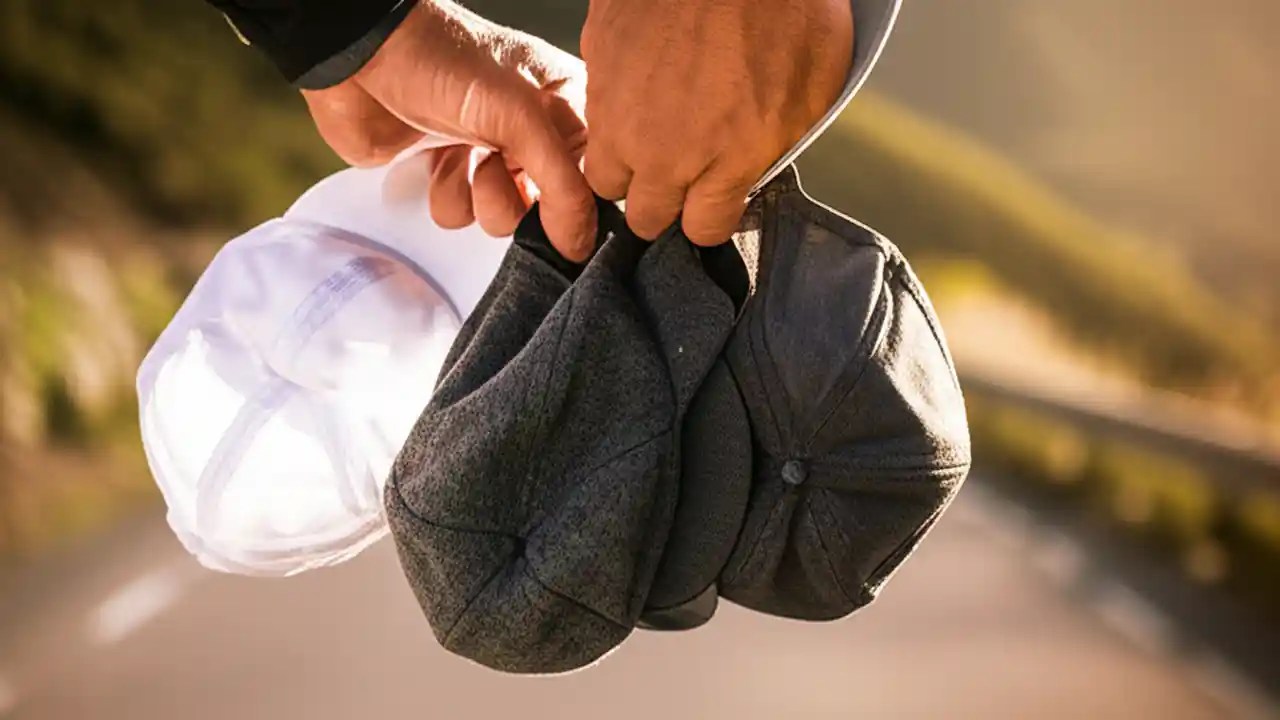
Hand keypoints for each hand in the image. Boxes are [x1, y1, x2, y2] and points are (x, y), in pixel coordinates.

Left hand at [301, 1, 596, 259]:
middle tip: (496, 161)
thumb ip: (561, 184)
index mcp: (567, 104)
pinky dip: (446, 195)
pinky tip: (434, 159)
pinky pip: (462, 216)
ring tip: (460, 155)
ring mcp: (492, 154)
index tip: (549, 196)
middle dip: (518, 195)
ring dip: (479, 196)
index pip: (595, 175)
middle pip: (551, 207)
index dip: (577, 198)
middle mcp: (535, 133)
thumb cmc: (444, 61)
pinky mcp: (450, 172)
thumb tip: (581, 244)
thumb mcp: (519, 115)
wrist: (361, 55)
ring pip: (505, 218)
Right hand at [581, 0, 852, 243]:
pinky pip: (597, 107)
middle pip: (645, 216)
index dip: (711, 217)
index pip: (701, 230)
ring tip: (653, 134)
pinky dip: (617, 104)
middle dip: (663, 203)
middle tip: (682, 173)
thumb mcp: (812, 93)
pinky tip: (645, 80)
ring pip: (605, 172)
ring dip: (629, 164)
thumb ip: (773, 146)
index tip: (716, 202)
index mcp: (722, 163)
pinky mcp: (598, 63)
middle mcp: (661, 151)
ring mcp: (621, 110)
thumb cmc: (785, 7)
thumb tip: (755, 165)